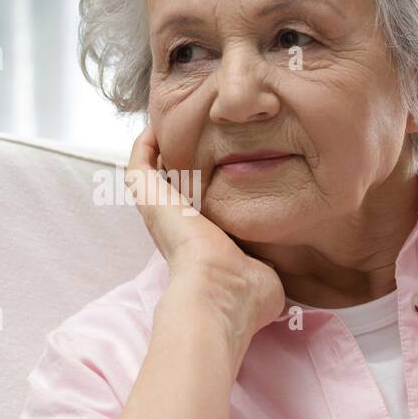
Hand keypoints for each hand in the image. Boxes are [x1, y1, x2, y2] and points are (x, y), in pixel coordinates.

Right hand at [126, 122, 285, 339]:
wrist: (223, 289)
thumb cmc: (246, 293)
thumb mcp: (263, 269)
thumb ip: (268, 258)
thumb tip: (278, 260)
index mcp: (198, 244)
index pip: (195, 212)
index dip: (202, 190)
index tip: (217, 168)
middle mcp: (174, 227)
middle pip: (170, 189)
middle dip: (179, 164)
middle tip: (194, 140)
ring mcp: (159, 211)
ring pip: (149, 173)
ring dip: (159, 149)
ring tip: (173, 125)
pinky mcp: (150, 197)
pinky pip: (139, 162)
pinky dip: (145, 142)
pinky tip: (159, 125)